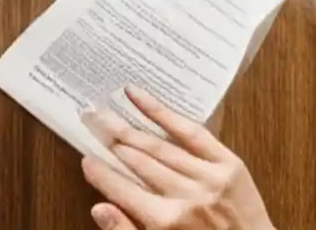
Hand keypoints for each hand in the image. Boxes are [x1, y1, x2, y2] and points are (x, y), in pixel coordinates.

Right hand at [80, 87, 274, 229]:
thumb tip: (98, 208)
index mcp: (166, 223)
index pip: (122, 189)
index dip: (100, 173)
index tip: (86, 159)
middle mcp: (186, 197)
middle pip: (138, 162)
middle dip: (109, 141)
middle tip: (89, 121)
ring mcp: (208, 177)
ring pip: (159, 146)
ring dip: (129, 127)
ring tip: (107, 112)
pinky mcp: (228, 164)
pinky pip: (191, 132)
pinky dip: (163, 113)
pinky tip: (141, 98)